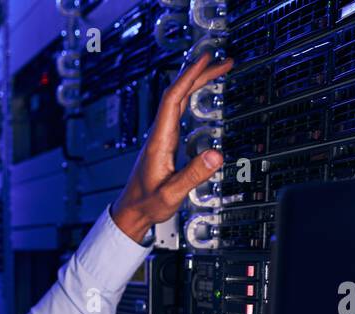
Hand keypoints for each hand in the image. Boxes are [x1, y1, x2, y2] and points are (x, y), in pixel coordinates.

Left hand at [109, 53, 233, 242]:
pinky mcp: (164, 142)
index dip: (189, 77)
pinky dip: (191, 96)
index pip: (173, 99)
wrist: (132, 212)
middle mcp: (159, 135)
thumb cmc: (147, 204)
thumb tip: (216, 155)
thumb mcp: (172, 194)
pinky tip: (199, 93)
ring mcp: (161, 137)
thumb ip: (193, 175)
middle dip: (199, 74)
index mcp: (159, 141)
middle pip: (178, 94)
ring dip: (196, 82)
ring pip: (178, 101)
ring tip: (217, 70)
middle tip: (222, 61)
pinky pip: (178, 111)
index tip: (206, 60)